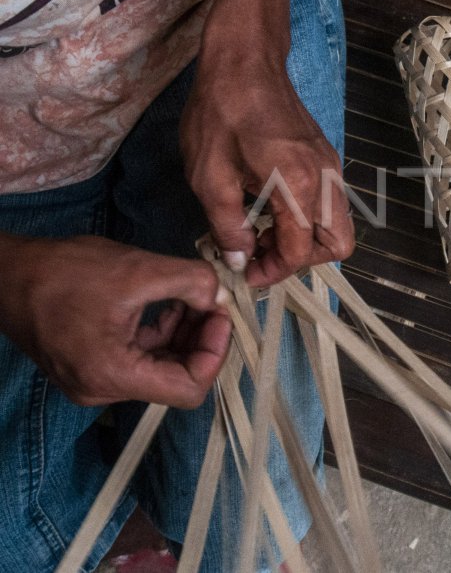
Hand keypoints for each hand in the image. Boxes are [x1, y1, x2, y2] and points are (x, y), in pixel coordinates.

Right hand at [0, 236, 231, 407]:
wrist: (4, 273)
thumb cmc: (62, 272)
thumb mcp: (138, 269)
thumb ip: (191, 283)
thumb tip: (220, 296)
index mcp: (112, 376)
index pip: (188, 389)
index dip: (214, 353)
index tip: (221, 315)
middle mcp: (102, 390)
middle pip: (176, 379)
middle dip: (202, 340)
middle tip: (215, 303)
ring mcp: (94, 380)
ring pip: (160, 367)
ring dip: (184, 335)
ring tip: (194, 298)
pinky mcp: (90, 365)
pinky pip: (139, 358)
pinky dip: (161, 334)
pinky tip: (169, 304)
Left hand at [180, 24, 353, 287]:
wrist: (245, 60)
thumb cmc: (222, 112)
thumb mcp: (209, 175)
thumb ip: (227, 225)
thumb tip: (240, 257)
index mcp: (299, 186)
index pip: (301, 251)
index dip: (274, 271)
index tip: (246, 270)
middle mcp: (325, 180)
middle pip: (338, 245)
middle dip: (301, 260)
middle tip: (262, 254)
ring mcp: (331, 166)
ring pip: (337, 224)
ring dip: (304, 240)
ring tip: (262, 231)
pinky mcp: (326, 156)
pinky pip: (329, 203)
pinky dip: (306, 218)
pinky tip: (270, 206)